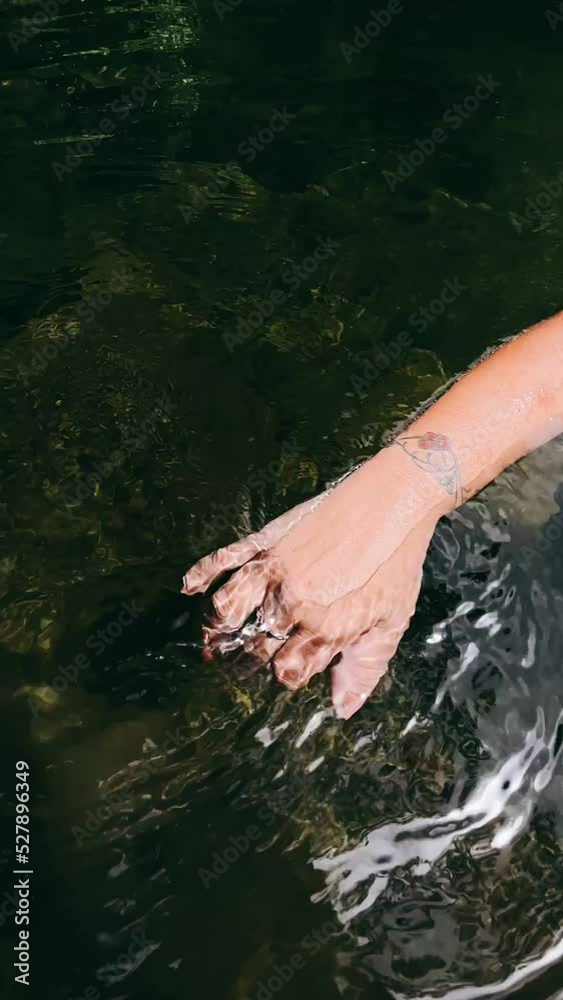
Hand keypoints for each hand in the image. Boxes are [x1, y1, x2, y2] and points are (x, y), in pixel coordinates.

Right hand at [182, 453, 437, 717]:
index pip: (287, 671)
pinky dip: (202, 574)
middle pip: (252, 647)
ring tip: (212, 639)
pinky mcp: (267, 541)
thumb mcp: (391, 622)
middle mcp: (293, 606)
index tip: (282, 671)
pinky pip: (225, 559)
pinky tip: (189, 587)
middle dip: (243, 661)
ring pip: (228, 609)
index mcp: (324, 630)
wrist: (393, 502)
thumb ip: (364, 668)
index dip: (283, 675)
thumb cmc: (397, 563)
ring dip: (215, 628)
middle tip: (236, 664)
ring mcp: (275, 572)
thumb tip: (343, 709)